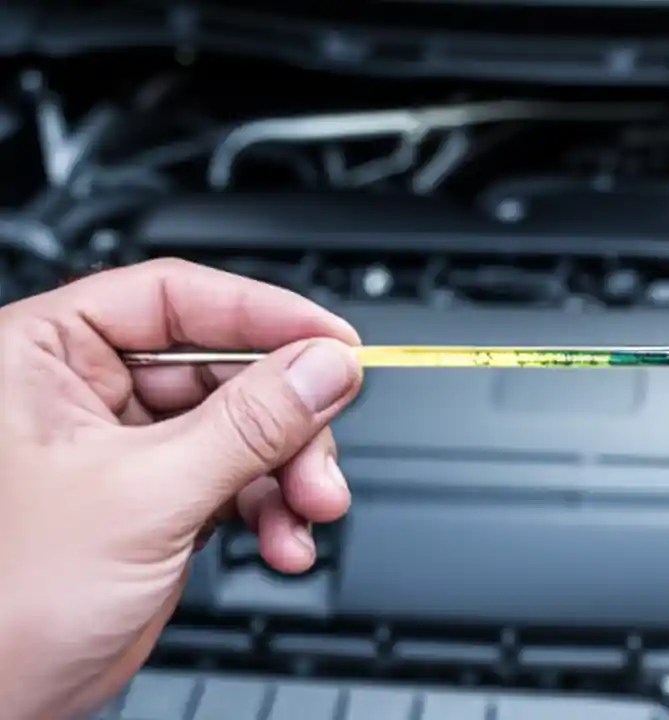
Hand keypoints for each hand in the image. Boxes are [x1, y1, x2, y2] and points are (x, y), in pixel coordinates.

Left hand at [0, 259, 363, 718]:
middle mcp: (84, 394)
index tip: (333, 342)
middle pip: (225, 368)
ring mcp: (125, 450)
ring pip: (244, 428)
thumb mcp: (147, 493)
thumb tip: (324, 366)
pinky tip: (286, 542)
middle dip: (288, 421)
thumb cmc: (4, 603)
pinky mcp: (156, 501)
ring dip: (290, 473)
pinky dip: (274, 511)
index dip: (263, 314)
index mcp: (43, 357)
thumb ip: (250, 422)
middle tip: (323, 453)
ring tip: (309, 511)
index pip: (173, 298)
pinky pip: (239, 481)